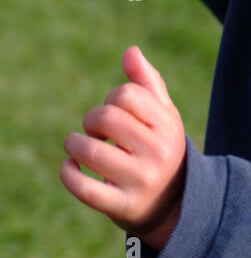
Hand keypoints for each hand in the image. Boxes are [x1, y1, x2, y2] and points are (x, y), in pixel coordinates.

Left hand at [60, 47, 186, 249]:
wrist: (174, 204)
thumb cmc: (161, 148)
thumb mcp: (164, 116)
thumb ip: (148, 83)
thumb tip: (131, 51)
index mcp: (167, 126)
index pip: (126, 95)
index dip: (111, 98)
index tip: (115, 113)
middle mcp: (158, 153)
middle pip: (107, 118)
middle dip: (91, 120)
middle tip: (96, 132)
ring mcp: (140, 181)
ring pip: (91, 152)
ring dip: (74, 144)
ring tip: (78, 148)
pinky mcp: (122, 205)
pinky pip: (85, 188)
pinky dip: (68, 174)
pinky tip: (69, 167)